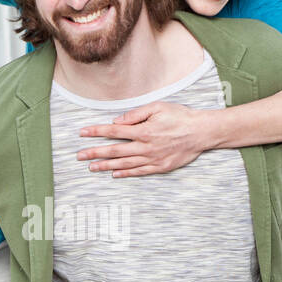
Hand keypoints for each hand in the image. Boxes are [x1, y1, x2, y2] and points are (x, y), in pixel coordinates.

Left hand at [77, 101, 205, 175]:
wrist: (201, 132)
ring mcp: (152, 159)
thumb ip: (136, 114)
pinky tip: (114, 174)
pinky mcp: (160, 167)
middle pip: (114, 150)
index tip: (82, 133)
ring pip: (124, 163)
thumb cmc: (180, 116)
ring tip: (91, 167)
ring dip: (106, 165)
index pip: (114, 130)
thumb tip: (117, 120)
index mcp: (143, 130)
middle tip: (79, 156)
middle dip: (95, 152)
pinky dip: (125, 173)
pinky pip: (139, 172)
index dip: (96, 132)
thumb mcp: (158, 107)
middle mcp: (145, 146)